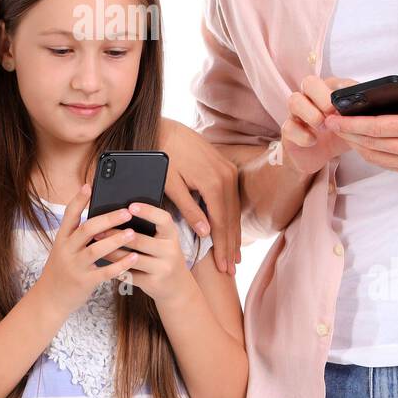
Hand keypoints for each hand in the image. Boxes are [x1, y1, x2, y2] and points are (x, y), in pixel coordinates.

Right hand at [32, 184, 139, 318]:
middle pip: (87, 229)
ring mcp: (75, 266)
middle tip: (126, 211)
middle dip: (107, 219)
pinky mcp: (84, 282)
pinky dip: (120, 265)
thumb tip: (101, 218)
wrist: (49, 299)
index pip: (69, 215)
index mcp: (62, 239)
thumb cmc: (62, 269)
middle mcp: (66, 250)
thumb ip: (78, 235)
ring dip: (115, 240)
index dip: (79, 200)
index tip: (89, 186)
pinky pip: (105, 272)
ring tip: (132, 233)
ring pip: (96, 250)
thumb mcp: (63, 249)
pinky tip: (133, 258)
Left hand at [107, 201, 191, 306]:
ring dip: (111, 252)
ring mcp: (163, 268)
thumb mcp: (163, 240)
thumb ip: (149, 228)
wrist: (176, 285)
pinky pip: (130, 274)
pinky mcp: (153, 283)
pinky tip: (104, 264)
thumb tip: (119, 215)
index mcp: (172, 235)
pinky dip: (116, 268)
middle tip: (99, 231)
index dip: (148, 211)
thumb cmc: (162, 255)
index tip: (130, 206)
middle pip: (140, 240)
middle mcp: (171, 250)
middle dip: (116, 235)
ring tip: (97, 246)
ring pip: (131, 259)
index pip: (163, 219)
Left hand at [157, 118, 240, 272]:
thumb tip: (205, 233)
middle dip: (231, 246)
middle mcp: (227, 176)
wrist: (165, 127)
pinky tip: (231, 231)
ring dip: (234, 234)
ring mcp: (229, 171)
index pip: (220, 223)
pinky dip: (232, 217)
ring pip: (234, 209)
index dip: (221, 248)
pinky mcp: (227, 167)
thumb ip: (189, 209)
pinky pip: (233, 198)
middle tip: (230, 270)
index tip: (222, 268)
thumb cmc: (162, 155)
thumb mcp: (170, 184)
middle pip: (231, 219)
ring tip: (233, 257)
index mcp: (213, 182)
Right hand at [281, 75, 359, 174]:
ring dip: (311, 113)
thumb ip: (363, 114)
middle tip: (333, 112)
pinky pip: (288, 127)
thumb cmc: (338, 133)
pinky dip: (303, 135)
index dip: (343, 88)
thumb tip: (378, 108)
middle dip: (322, 96)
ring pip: (294, 100)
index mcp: (328, 91)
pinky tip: (313, 141)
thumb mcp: (354, 123)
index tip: (353, 101)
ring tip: (323, 127)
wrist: (319, 155)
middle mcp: (310, 97)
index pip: (334, 80)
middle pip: (309, 82)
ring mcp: (296, 113)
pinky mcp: (288, 130)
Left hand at [327, 75, 397, 173]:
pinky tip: (358, 141)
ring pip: (375, 156)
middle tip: (329, 122)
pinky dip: (368, 153)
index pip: (380, 127)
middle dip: (347, 133)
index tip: (335, 118)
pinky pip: (385, 163)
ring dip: (354, 145)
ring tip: (340, 131)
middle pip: (373, 143)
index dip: (353, 124)